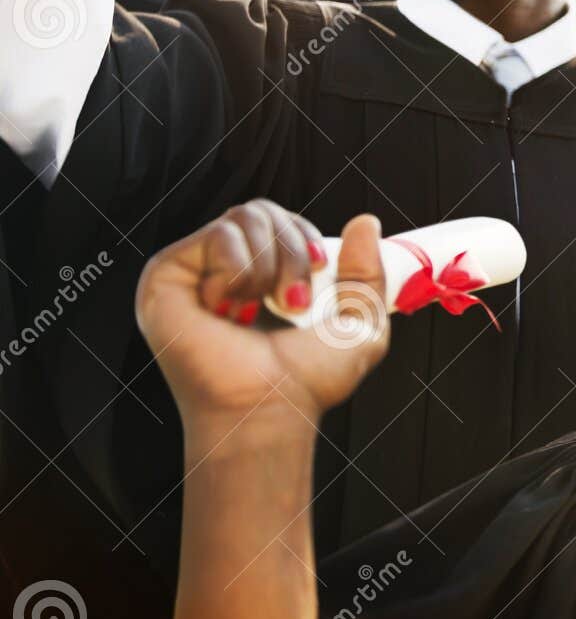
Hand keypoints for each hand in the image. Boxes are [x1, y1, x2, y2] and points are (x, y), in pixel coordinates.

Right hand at [136, 201, 388, 448]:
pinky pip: (216, 234)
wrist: (270, 408)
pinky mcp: (166, 277)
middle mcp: (222, 271)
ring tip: (259, 310)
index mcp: (258, 276)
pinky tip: (227, 310)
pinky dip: (237, 270)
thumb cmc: (306, 380)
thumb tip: (365, 222)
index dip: (303, 236)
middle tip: (292, 302)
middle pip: (263, 210)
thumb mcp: (359, 321)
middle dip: (291, 251)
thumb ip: (367, 271)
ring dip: (267, 265)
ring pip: (243, 217)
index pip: (280, 218)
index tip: (317, 270)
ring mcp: (193, 273)